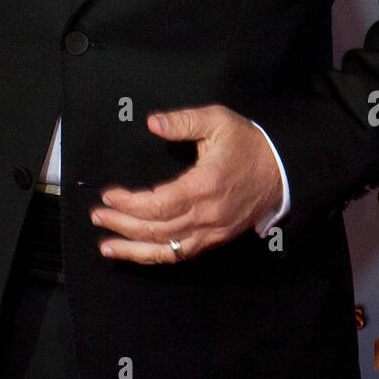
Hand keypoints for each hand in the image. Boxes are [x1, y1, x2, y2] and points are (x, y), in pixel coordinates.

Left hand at [91, 105, 282, 264]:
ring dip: (133, 249)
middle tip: (97, 215)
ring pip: (167, 249)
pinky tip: (136, 254)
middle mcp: (207, 215)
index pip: (159, 204)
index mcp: (205, 185)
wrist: (281, 172)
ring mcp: (212, 232)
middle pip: (157, 229)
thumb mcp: (218, 121)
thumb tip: (153, 123)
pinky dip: (156, 257)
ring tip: (106, 246)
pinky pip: (181, 255)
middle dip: (123, 224)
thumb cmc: (248, 145)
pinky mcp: (215, 240)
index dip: (130, 203)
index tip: (109, 194)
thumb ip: (183, 121)